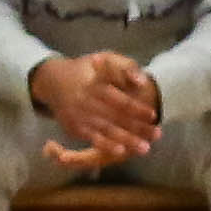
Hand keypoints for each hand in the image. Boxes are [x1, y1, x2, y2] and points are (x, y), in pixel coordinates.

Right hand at [32, 50, 162, 168]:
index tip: (153, 115)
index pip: (119, 99)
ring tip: (144, 148)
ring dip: (127, 140)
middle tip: (157, 134)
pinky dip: (107, 146)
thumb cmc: (88, 69)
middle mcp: (86, 100)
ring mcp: (79, 115)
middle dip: (137, 128)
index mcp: (95, 82)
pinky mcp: (74, 127)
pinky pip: (93, 139)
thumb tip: (141, 82)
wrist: (54, 81)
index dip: (137, 108)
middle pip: (115, 117)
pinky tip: (120, 152)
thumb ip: (126, 67)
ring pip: (106, 130)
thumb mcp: (106, 58)